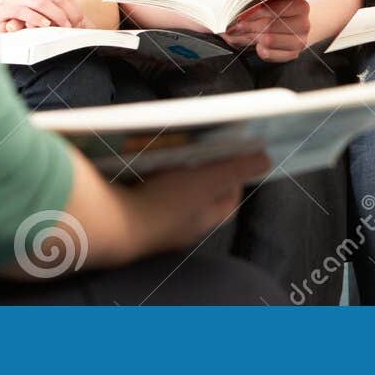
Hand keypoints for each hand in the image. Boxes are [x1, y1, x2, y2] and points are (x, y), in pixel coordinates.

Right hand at [0, 0, 82, 29]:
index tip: (80, 18)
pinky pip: (24, 12)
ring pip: (42, 3)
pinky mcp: (5, 7)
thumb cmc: (5, 5)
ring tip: (63, 26)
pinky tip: (44, 25)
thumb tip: (67, 14)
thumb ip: (43, 2)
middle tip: (74, 25)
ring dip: (56, 16)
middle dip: (68, 11)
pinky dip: (36, 18)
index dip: (72, 5)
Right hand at [128, 153, 269, 256]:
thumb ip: (238, 168)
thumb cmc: (163, 204)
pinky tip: (143, 160)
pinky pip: (145, 191)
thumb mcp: (208, 180)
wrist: (109, 224)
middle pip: (200, 194)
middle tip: (198, 147)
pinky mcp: (129, 214)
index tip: (233, 151)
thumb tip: (266, 160)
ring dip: (173, 171)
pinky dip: (148, 175)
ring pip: (171, 193)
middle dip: (202, 169)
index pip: (229, 198)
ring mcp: (153, 223)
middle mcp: (179, 227)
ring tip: (172, 148)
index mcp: (202, 222)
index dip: (235, 173)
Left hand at [217, 0, 310, 62]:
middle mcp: (304, 22)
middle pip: (268, 25)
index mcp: (299, 4)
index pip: (273, 8)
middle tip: (236, 24)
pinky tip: (258, 42)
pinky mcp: (293, 54)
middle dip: (248, 25)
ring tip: (245, 32)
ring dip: (252, 36)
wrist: (288, 24)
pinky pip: (269, 54)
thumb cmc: (272, 7)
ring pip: (268, 40)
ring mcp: (300, 40)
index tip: (240, 12)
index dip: (253, 11)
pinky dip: (259, 49)